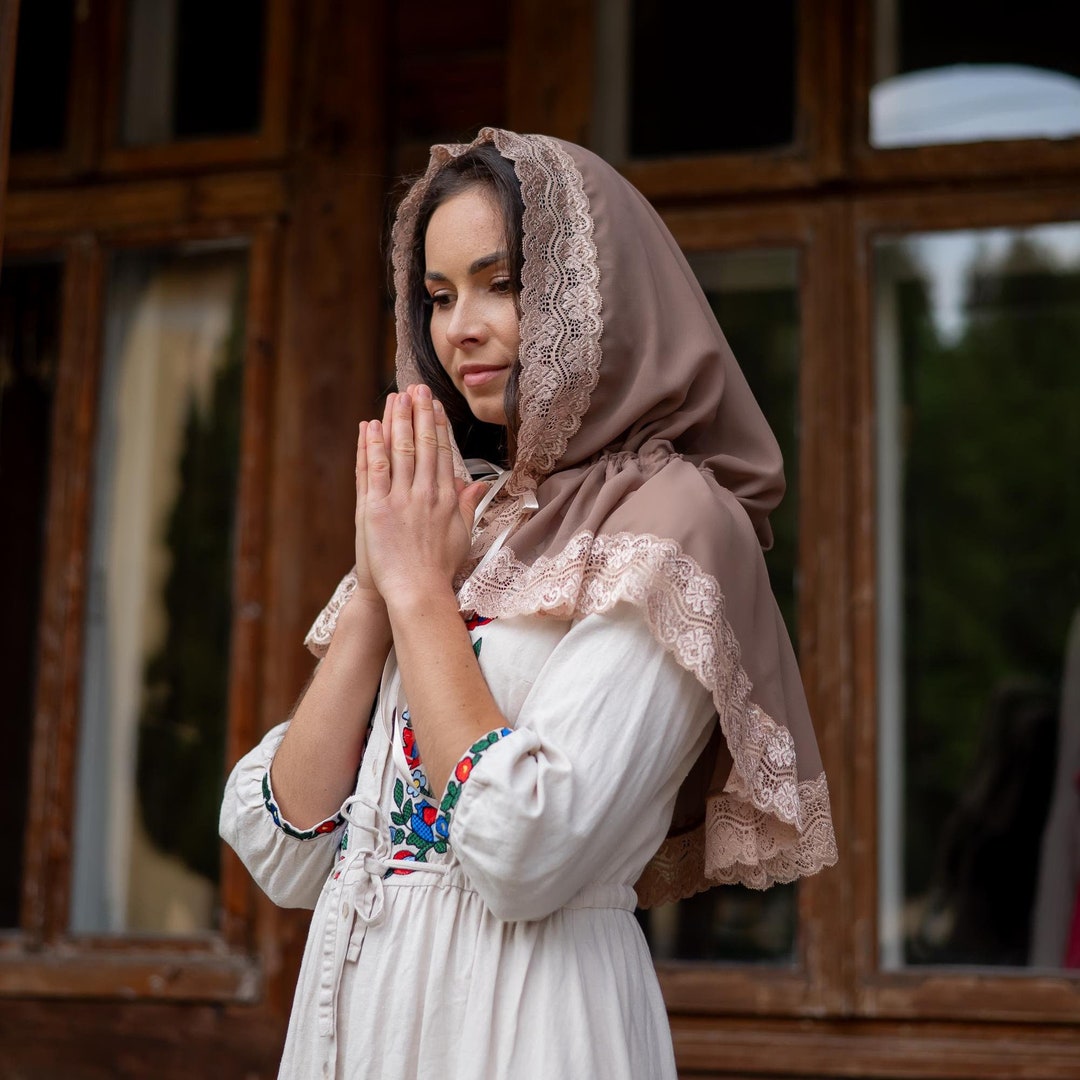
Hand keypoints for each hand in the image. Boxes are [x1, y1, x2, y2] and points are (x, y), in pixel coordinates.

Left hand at [361, 384, 487, 605]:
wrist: (418, 592)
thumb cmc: (439, 569)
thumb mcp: (462, 535)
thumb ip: (469, 506)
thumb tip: (477, 484)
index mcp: (446, 499)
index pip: (442, 453)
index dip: (437, 425)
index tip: (434, 404)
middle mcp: (425, 494)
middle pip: (422, 444)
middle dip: (419, 412)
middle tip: (417, 387)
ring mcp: (400, 500)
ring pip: (399, 451)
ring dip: (396, 420)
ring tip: (395, 397)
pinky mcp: (376, 509)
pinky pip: (374, 470)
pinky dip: (372, 446)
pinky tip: (371, 426)